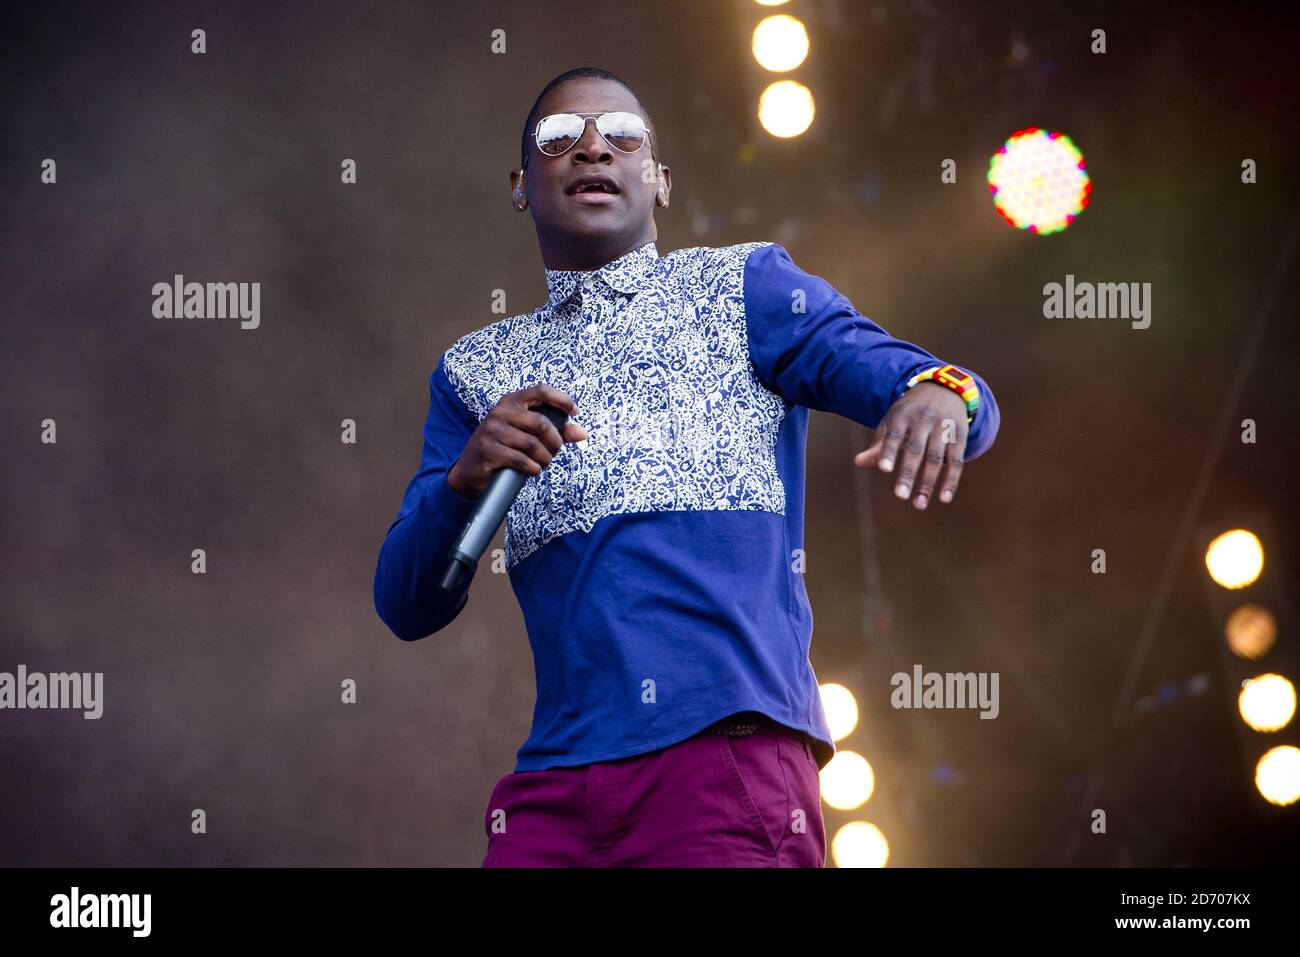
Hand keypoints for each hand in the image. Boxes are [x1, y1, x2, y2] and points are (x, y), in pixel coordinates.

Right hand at [447, 384, 588, 498]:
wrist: (470, 469)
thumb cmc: (503, 448)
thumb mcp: (526, 434)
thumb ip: (555, 431)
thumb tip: (583, 433)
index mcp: (511, 402)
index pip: (541, 391)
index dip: (562, 399)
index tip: (575, 412)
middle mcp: (500, 412)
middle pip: (541, 423)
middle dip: (555, 442)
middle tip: (555, 452)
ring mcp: (491, 431)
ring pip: (532, 444)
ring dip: (545, 458)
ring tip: (543, 463)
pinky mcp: (488, 450)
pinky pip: (521, 460)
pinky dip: (533, 468)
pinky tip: (533, 470)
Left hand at [854, 381, 967, 508]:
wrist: (946, 388)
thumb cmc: (911, 412)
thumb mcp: (893, 421)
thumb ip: (879, 444)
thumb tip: (858, 463)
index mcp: (903, 415)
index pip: (894, 435)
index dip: (888, 451)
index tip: (883, 469)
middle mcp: (924, 420)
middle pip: (915, 449)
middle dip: (908, 473)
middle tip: (900, 496)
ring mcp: (943, 427)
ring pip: (936, 458)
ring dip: (928, 483)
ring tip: (918, 505)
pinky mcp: (960, 436)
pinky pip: (956, 461)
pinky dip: (951, 480)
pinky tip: (944, 498)